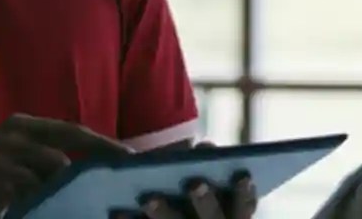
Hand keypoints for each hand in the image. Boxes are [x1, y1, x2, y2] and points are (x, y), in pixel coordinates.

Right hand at [0, 113, 131, 218]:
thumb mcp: (26, 165)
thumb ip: (55, 160)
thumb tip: (103, 165)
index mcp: (21, 125)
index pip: (72, 130)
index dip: (104, 144)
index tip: (131, 157)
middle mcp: (12, 133)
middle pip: (68, 145)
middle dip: (99, 160)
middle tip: (123, 178)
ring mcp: (3, 155)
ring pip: (56, 173)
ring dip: (65, 191)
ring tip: (70, 201)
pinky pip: (38, 193)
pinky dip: (47, 202)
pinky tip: (43, 207)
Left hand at [115, 174, 257, 218]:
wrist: (181, 218)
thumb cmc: (191, 199)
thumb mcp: (204, 185)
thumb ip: (207, 167)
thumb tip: (204, 149)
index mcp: (232, 218)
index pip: (243, 206)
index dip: (244, 193)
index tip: (242, 174)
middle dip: (204, 202)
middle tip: (195, 183)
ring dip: (163, 215)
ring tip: (148, 198)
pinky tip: (118, 213)